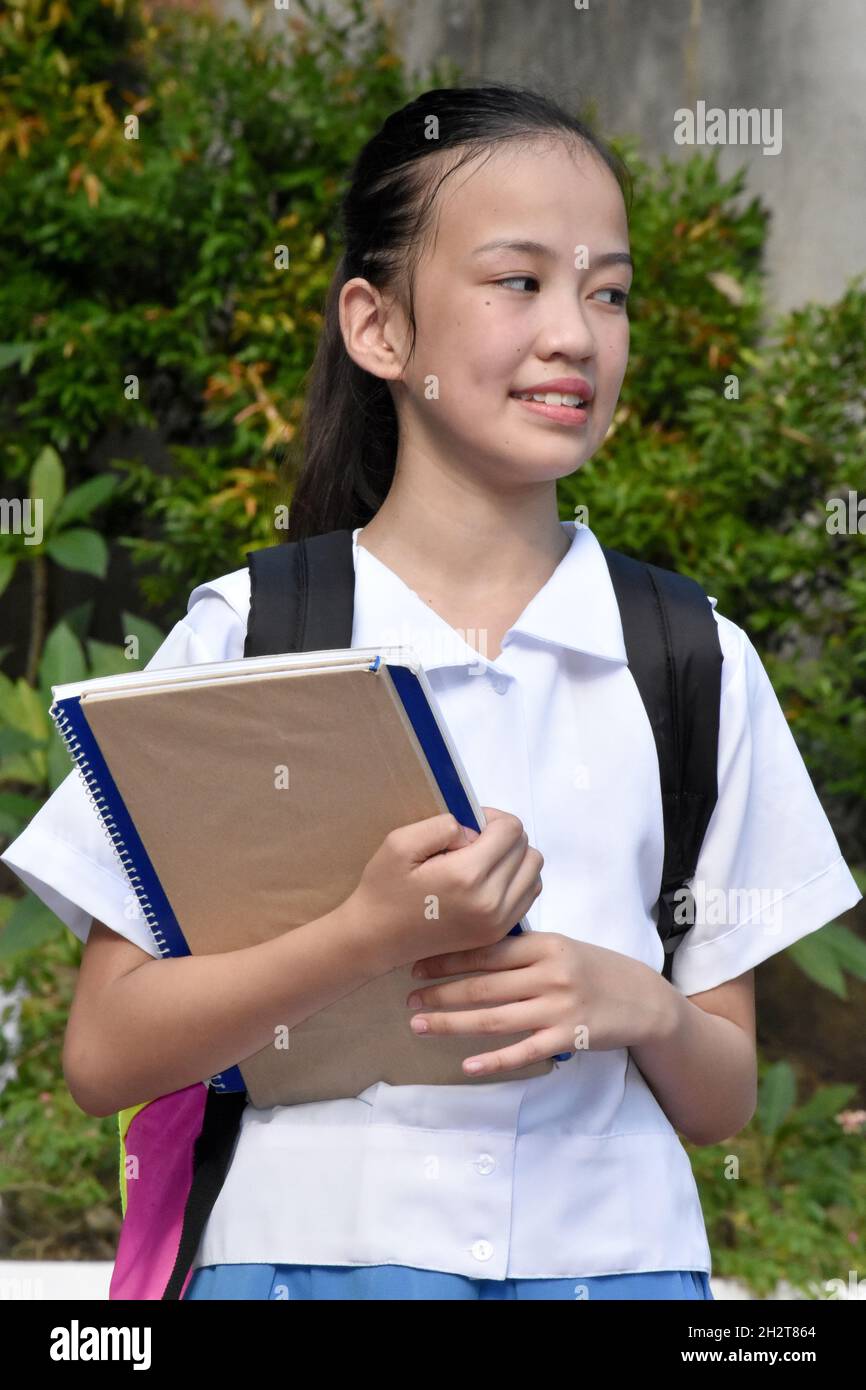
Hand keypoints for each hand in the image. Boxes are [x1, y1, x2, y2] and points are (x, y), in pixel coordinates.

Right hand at [347, 807, 542, 975]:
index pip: (510, 830)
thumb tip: (474, 833)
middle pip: (526, 850)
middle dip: (504, 837)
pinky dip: (516, 880)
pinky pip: (528, 895)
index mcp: (467, 875)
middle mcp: (491, 901)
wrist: (376, 939)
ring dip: (514, 858)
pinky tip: (488, 881)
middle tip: (473, 842)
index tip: (469, 826)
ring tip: (482, 861)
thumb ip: (443, 826)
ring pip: (533, 872)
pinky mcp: (498, 933)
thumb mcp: (400, 842)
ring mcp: (498, 922)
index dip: (491, 818)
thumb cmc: (384, 889)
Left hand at [405, 931, 674, 1076]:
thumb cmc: (592, 970)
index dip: (448, 960)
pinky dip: (493, 1059)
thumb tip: (469, 948)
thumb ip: (521, 949)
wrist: (641, 999)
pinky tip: (466, 1064)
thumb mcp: (560, 947)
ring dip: (452, 1023)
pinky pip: (523, 1051)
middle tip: (408, 1000)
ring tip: (420, 1026)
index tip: (417, 966)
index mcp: (543, 945)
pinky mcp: (567, 1038)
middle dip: (440, 993)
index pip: (486, 951)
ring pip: (494, 1018)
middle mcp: (548, 973)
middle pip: (482, 986)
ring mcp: (558, 1008)